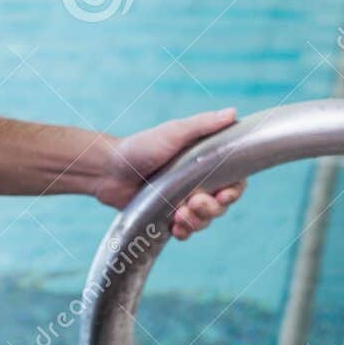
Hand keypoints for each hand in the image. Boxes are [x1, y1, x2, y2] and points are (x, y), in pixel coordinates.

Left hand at [95, 106, 245, 238]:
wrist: (109, 170)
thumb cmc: (141, 146)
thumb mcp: (174, 132)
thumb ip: (203, 125)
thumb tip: (233, 113)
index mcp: (205, 163)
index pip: (234, 180)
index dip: (234, 191)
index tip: (224, 194)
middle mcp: (198, 183)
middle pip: (222, 205)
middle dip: (212, 208)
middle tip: (193, 202)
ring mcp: (184, 201)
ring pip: (205, 220)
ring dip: (197, 221)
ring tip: (178, 215)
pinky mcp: (169, 216)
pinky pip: (186, 230)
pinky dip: (184, 231)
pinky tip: (175, 227)